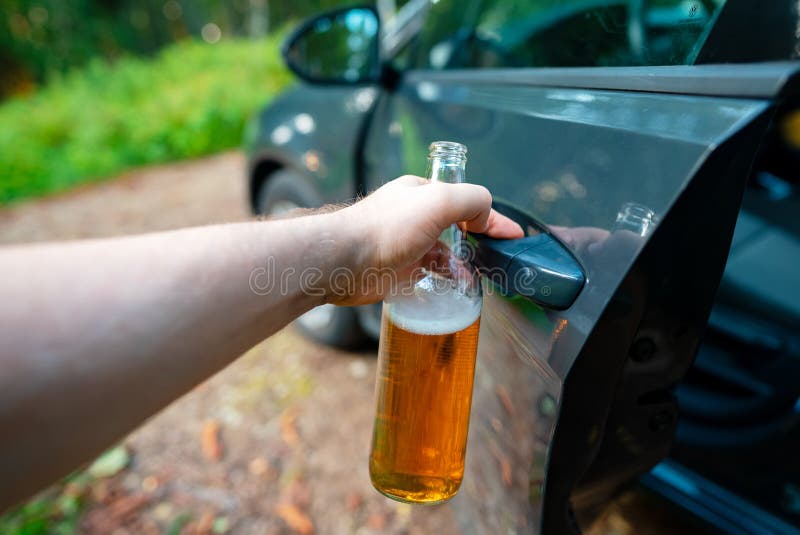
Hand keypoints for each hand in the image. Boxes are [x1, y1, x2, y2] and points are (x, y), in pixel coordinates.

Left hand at [332, 175, 523, 304]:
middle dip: (478, 242)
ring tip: (479, 280)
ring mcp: (406, 245)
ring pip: (445, 254)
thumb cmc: (387, 227)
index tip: (514, 236)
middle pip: (456, 228)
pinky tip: (457, 290)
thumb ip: (470, 200)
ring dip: (464, 265)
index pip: (466, 201)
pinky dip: (446, 280)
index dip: (493, 217)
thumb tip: (487, 215)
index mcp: (422, 193)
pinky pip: (430, 275)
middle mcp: (414, 217)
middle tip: (498, 260)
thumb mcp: (438, 201)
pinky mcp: (398, 271)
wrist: (343, 261)